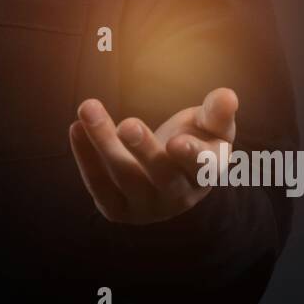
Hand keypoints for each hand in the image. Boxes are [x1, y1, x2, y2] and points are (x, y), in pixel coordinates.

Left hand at [69, 87, 237, 224]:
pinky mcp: (116, 209)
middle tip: (127, 125)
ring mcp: (146, 207)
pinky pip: (98, 185)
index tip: (177, 140)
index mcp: (205, 173)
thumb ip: (217, 113)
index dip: (190, 155)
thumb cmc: (193, 142)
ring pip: (124, 177)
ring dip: (103, 143)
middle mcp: (177, 196)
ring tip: (88, 109)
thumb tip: (228, 95)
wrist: (164, 175)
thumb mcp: (210, 127)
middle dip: (143, 149)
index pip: (201, 167)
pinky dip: (85, 156)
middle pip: (161, 175)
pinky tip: (75, 127)